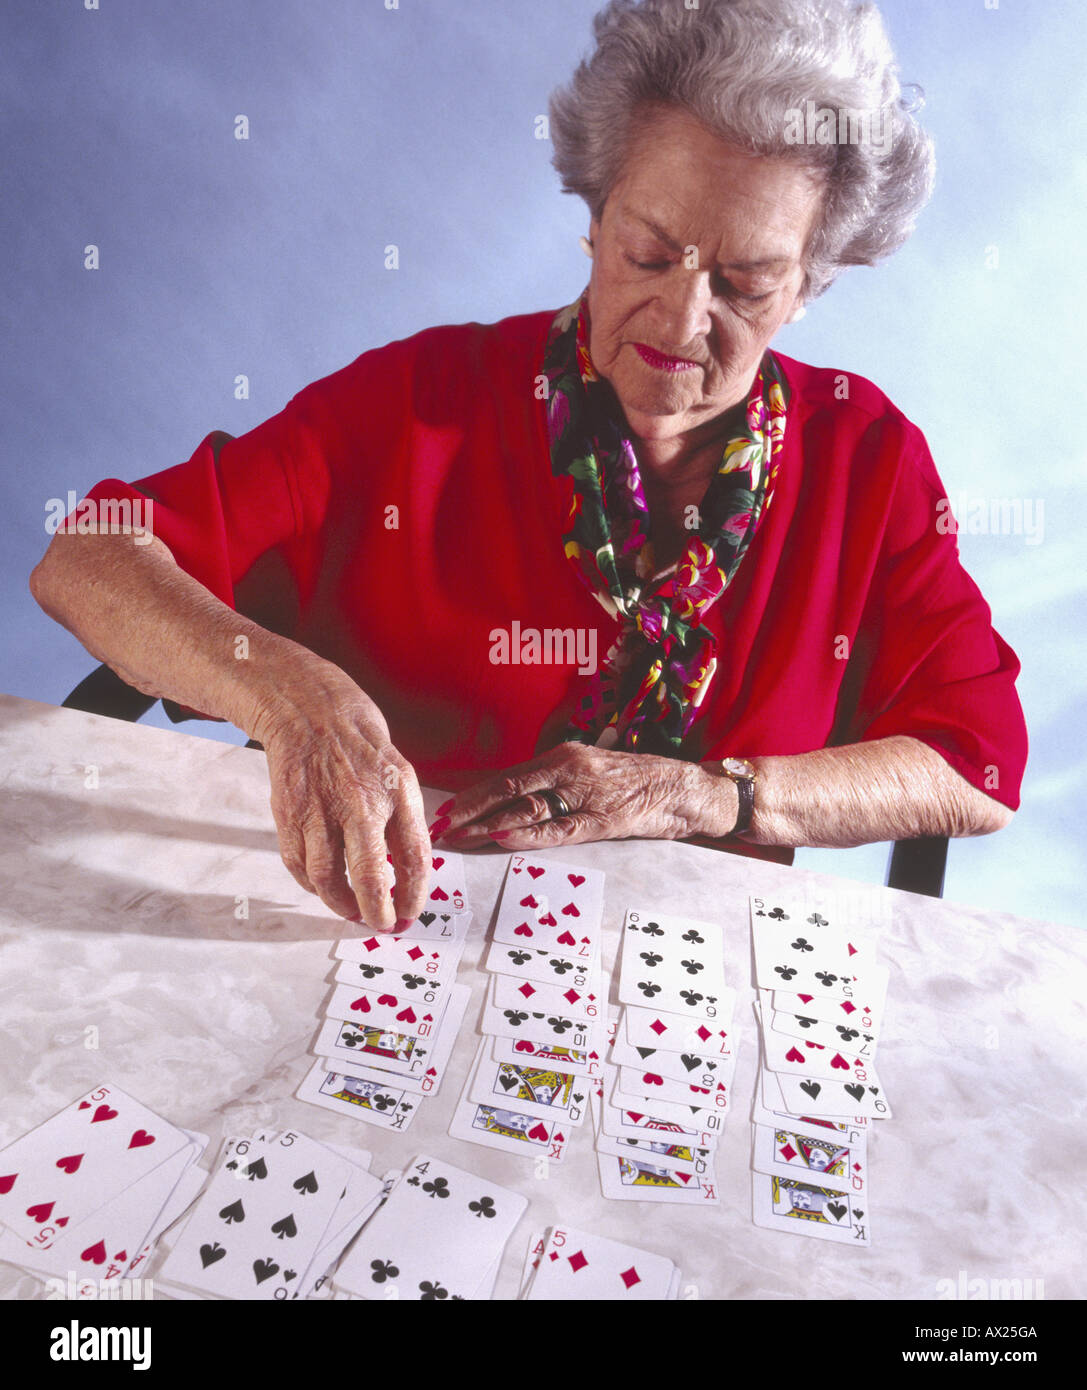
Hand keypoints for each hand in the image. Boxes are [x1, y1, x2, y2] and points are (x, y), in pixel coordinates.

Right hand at [253, 667, 429, 929]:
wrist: (306, 705)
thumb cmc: (357, 737)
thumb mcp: (397, 769)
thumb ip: (402, 817)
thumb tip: (408, 868)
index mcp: (398, 791)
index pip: (415, 858)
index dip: (414, 895)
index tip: (410, 913)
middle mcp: (361, 803)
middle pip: (370, 877)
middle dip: (377, 912)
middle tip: (380, 925)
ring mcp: (321, 809)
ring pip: (327, 877)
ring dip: (340, 904)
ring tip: (350, 912)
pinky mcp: (289, 811)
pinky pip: (298, 862)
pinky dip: (311, 883)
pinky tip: (322, 885)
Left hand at [430, 742, 737, 848]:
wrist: (683, 787)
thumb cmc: (635, 781)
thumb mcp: (590, 771)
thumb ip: (556, 783)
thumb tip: (516, 801)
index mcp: (562, 756)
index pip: (508, 776)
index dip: (474, 794)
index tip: (447, 809)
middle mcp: (568, 769)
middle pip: (508, 789)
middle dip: (470, 809)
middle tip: (440, 826)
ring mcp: (585, 794)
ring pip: (526, 809)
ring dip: (487, 825)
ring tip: (459, 838)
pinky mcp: (602, 820)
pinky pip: (558, 828)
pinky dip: (528, 833)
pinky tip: (503, 837)